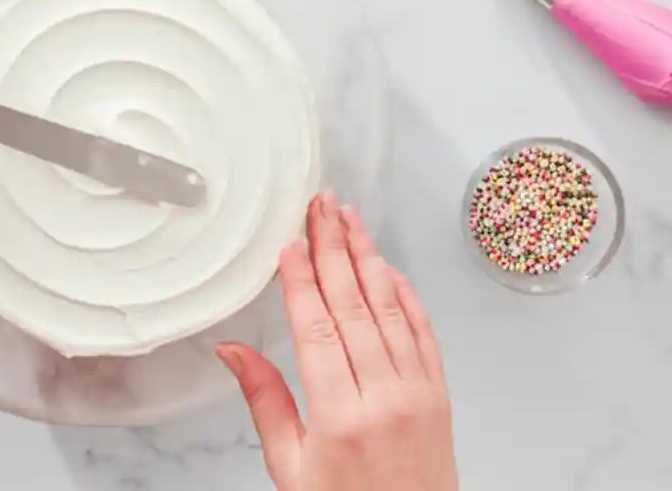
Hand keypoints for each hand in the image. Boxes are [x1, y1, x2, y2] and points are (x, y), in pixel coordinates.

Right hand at [217, 193, 456, 490]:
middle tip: (320, 207)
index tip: (291, 243)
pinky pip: (423, 330)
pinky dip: (405, 294)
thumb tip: (231, 349)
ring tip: (350, 219)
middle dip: (334, 248)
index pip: (317, 328)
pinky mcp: (439, 394)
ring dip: (368, 257)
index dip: (301, 279)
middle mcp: (385, 396)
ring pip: (390, 308)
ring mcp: (418, 392)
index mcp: (340, 416)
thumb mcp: (289, 467)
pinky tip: (388, 268)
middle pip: (353, 305)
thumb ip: (264, 400)